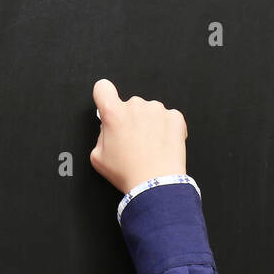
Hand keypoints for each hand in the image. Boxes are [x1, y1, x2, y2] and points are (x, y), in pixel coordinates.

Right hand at [90, 79, 187, 194]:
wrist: (156, 185)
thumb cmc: (128, 173)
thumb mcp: (98, 157)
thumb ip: (101, 135)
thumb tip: (108, 129)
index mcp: (114, 114)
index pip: (103, 88)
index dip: (103, 95)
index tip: (107, 102)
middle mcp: (136, 106)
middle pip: (129, 105)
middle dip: (130, 119)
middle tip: (132, 142)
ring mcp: (157, 110)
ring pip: (149, 112)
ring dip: (149, 124)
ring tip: (149, 147)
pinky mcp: (175, 117)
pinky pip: (167, 118)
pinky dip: (165, 129)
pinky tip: (161, 146)